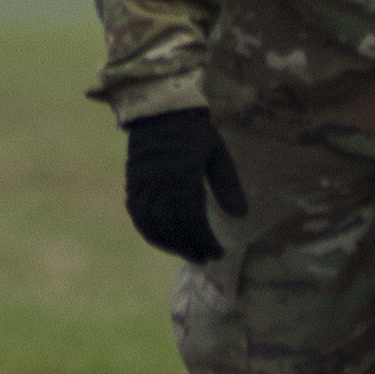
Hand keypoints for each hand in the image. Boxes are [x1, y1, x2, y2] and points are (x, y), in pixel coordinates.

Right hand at [123, 108, 246, 264]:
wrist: (158, 113)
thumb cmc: (194, 133)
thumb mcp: (218, 154)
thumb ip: (228, 185)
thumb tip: (241, 216)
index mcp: (183, 176)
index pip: (193, 220)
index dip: (205, 241)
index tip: (219, 253)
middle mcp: (160, 185)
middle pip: (174, 227)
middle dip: (191, 247)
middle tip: (206, 260)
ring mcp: (143, 187)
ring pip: (155, 226)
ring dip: (171, 245)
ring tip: (188, 255)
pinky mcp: (133, 187)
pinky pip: (139, 217)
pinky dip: (151, 233)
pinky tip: (164, 242)